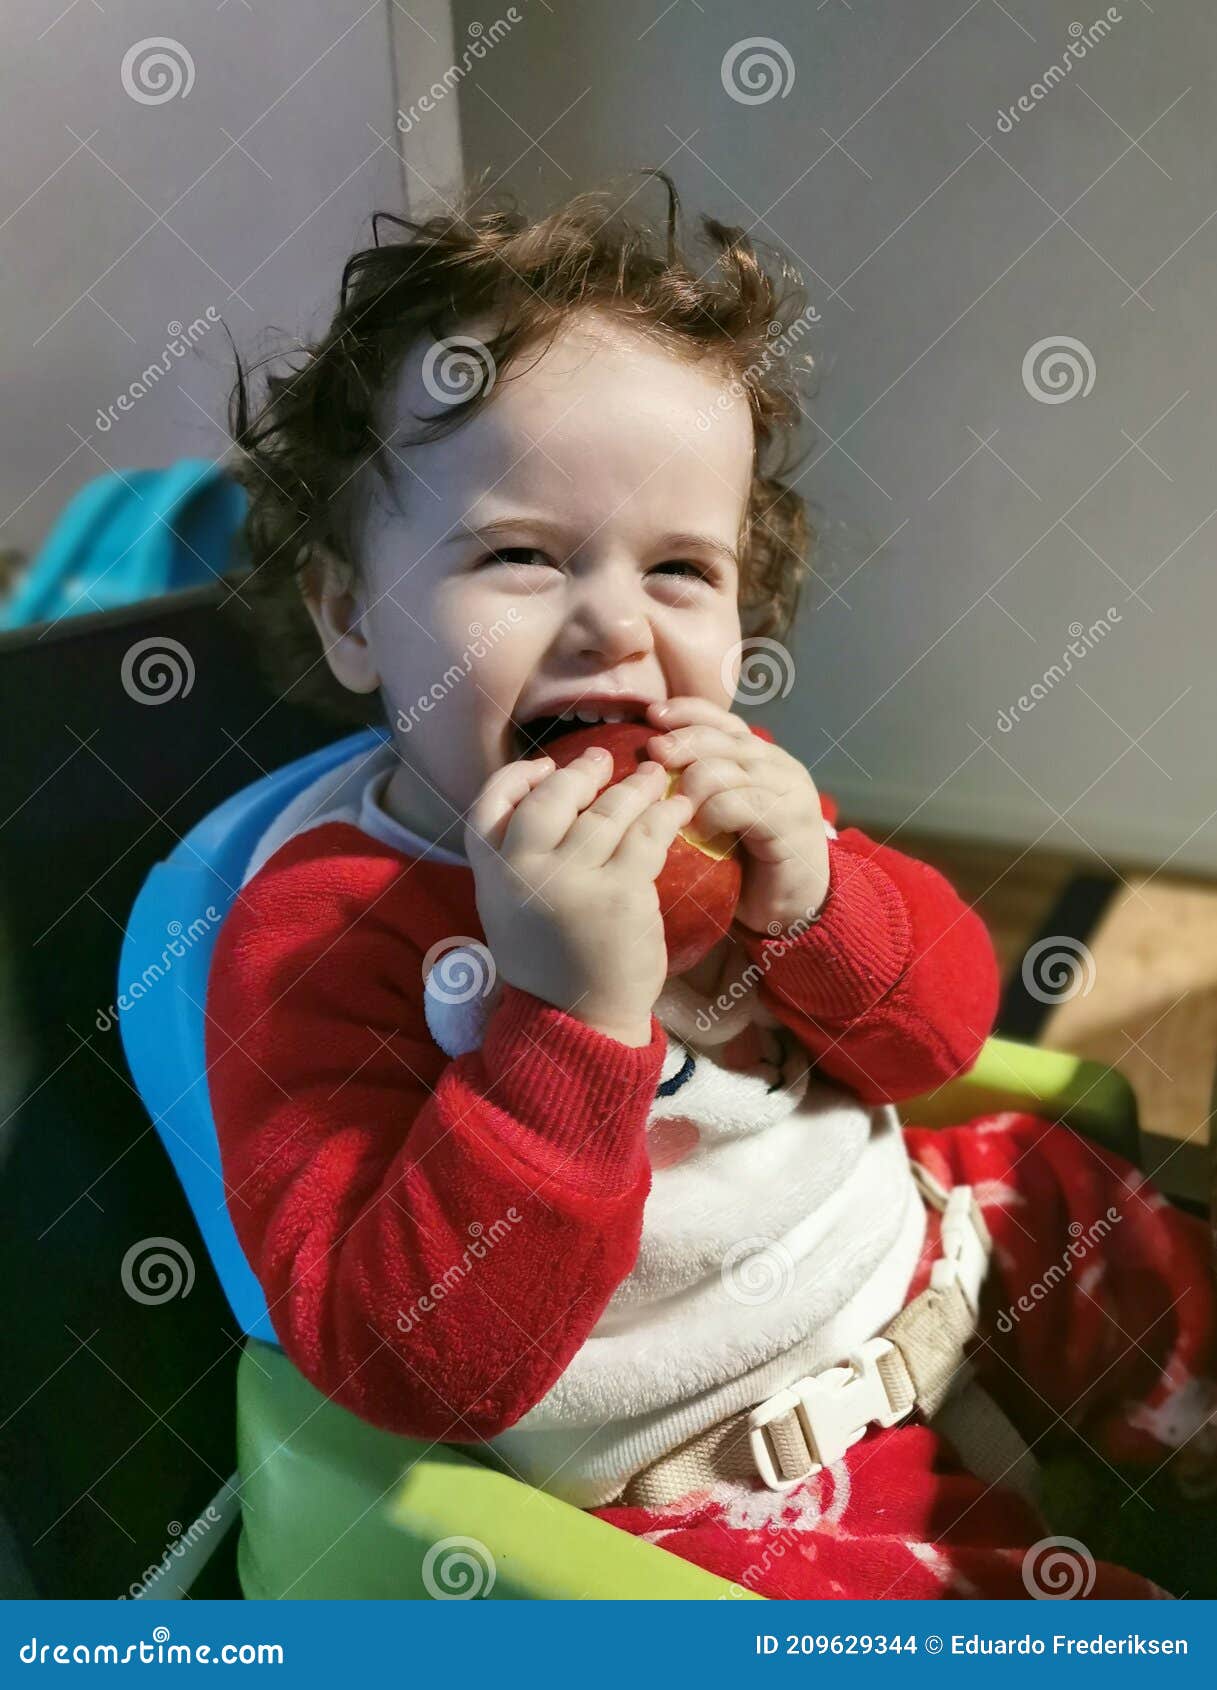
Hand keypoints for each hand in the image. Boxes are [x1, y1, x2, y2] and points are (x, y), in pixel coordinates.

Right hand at [464, 748, 695, 1046]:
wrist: (579, 1022)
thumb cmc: (550, 964)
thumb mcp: (510, 909)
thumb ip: (517, 861)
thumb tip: (547, 798)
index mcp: (491, 874)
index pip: (491, 802)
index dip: (518, 776)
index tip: (546, 765)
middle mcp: (524, 872)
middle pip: (553, 797)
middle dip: (584, 772)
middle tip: (606, 759)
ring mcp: (572, 881)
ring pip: (606, 812)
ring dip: (635, 786)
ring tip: (653, 776)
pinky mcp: (620, 893)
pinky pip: (646, 837)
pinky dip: (666, 814)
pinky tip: (679, 806)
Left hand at [644, 697, 829, 936]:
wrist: (794, 907)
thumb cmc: (747, 863)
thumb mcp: (718, 816)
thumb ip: (697, 787)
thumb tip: (645, 763)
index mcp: (760, 757)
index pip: (723, 720)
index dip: (687, 712)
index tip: (651, 714)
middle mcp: (778, 765)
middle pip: (722, 739)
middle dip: (682, 743)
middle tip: (653, 757)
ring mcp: (790, 791)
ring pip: (729, 768)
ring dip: (692, 784)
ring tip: (670, 807)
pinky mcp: (792, 821)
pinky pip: (742, 803)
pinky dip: (713, 814)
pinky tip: (696, 831)